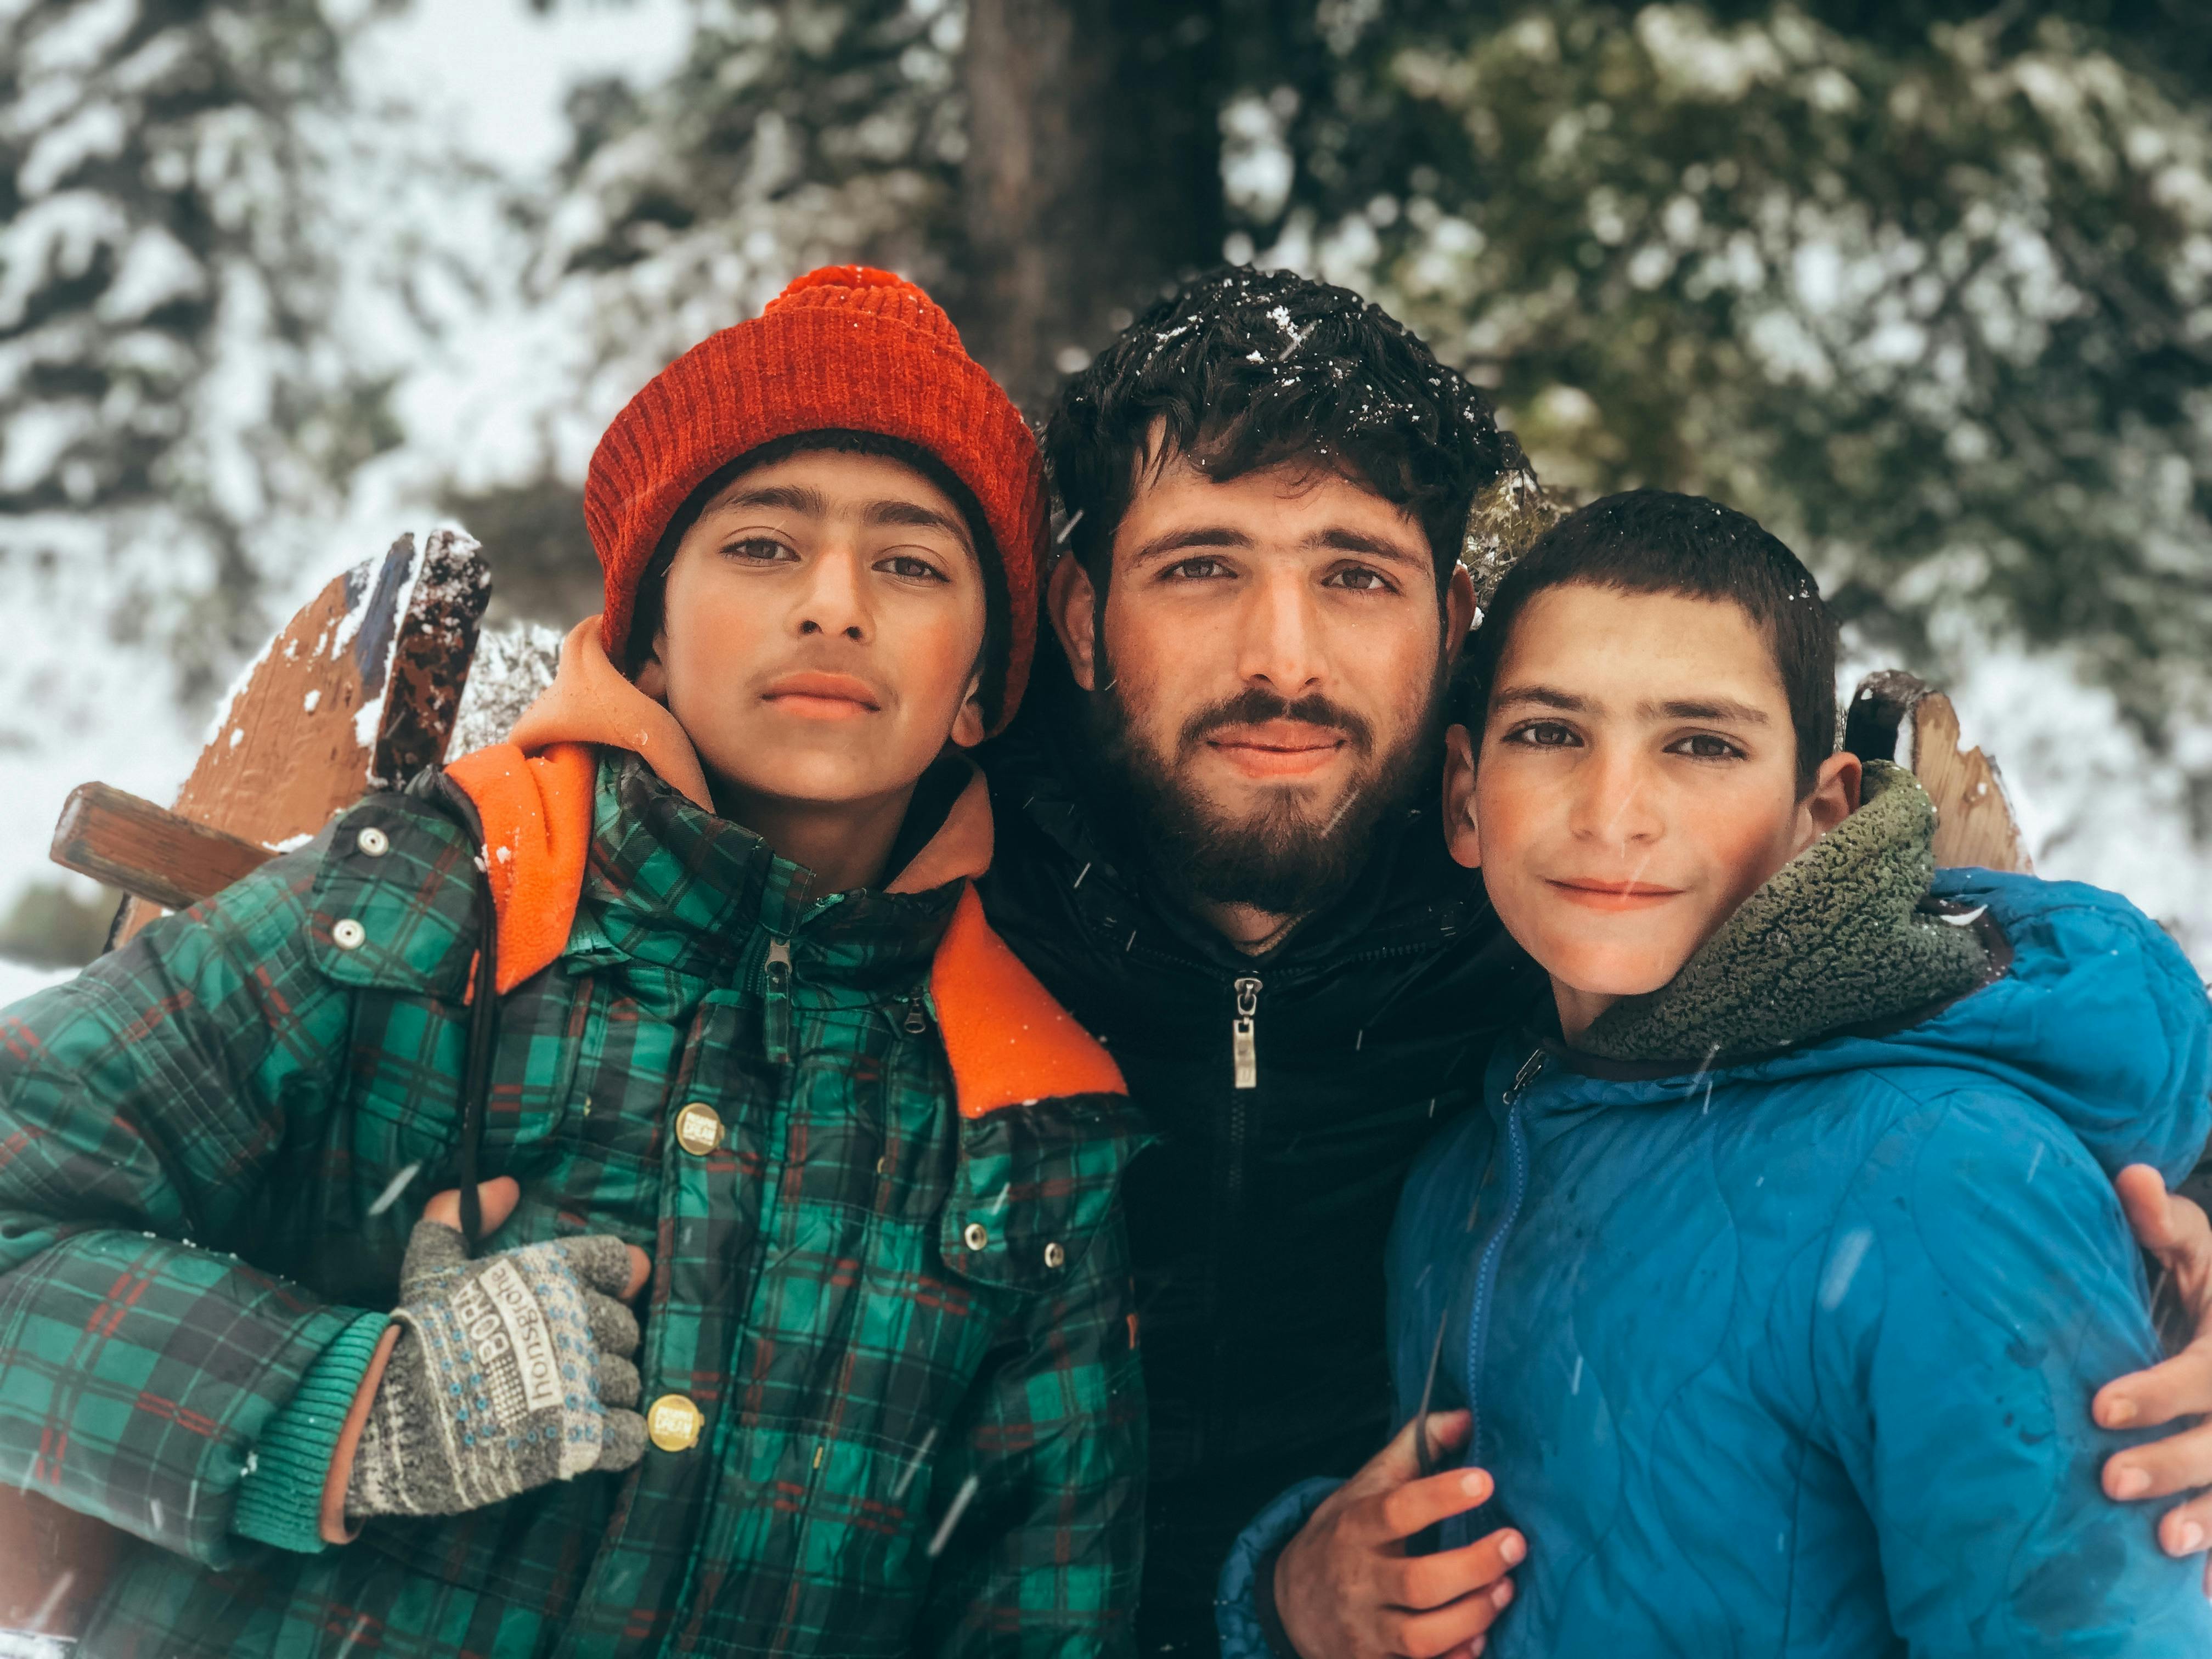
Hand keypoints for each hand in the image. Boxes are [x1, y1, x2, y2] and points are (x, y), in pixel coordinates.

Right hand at [345, 1177, 652, 1519]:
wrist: (390, 1421)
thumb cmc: (415, 1342)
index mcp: (550, 1277)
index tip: (595, 1295)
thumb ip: (460, 1216)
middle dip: (602, 1342)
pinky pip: (632, 1433)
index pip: (618, 1261)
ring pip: (628, 1380)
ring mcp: (583, 1382)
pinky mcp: (581, 1438)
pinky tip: (591, 1435)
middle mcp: (577, 1323)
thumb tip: (506, 1185)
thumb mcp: (429, 1266)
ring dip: (605, 1391)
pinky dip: (620, 1436)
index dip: (612, 1278)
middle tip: (564, 1360)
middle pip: (626, 1327)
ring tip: (566, 1402)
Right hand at [1274, 1410, 1524, 1658]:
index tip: (1484, 1480)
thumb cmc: (1343, 1533)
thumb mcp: (1365, 1485)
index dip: (1442, 1496)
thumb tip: (1467, 1417)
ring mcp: (1365, 1630)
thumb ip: (1414, 1448)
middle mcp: (1358, 1581)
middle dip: (1474, 1566)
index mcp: (1355, 1528)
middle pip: (1419, 1583)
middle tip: (1515, 1542)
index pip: (1398, 1511)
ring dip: (1473, 1616)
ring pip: (1422, 1637)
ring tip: (1506, 1589)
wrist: (1290, 1600)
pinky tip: (1481, 1639)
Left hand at [2095, 1164, 2211, 1587]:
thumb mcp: (2193, 1246)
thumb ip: (2157, 1220)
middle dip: (2174, 1460)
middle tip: (2108, 1477)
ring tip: (2162, 1539)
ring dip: (2209, 1513)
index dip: (2159, 1392)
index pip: (2202, 1372)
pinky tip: (2199, 1583)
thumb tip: (2128, 1173)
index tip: (2100, 1407)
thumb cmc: (2203, 1280)